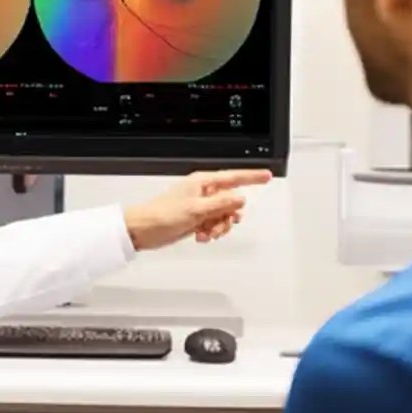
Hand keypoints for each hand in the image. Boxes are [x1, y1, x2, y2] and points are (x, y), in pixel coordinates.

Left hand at [122, 170, 271, 250]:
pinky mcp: (196, 219)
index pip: (234, 177)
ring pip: (224, 216)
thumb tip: (240, 198)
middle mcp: (203, 193)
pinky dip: (210, 232)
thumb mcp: (196, 209)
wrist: (144, 230)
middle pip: (231, 202)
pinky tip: (200, 236)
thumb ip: (221, 204)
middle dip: (228, 217)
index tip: (267, 176)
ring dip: (219, 227)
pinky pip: (214, 225)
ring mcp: (201, 207)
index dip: (252, 177)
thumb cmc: (162, 214)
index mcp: (203, 183)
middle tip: (217, 224)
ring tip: (205, 233)